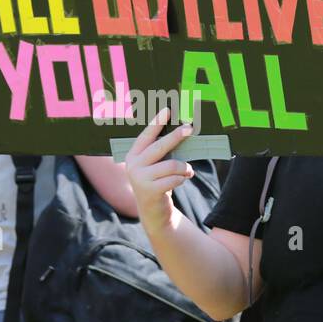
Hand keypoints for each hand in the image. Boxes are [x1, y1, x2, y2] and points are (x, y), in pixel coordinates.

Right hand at [125, 107, 193, 231]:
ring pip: (172, 165)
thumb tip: (181, 132)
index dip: (157, 122)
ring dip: (184, 167)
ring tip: (188, 170)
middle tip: (189, 128)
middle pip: (159, 146)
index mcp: (133, 155)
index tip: (167, 110)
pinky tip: (181, 180)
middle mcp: (133, 165)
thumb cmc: (157, 181)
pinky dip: (182, 178)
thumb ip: (162, 152)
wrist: (153, 211)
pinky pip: (174, 179)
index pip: (146, 135)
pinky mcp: (150, 191)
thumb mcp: (155, 165)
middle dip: (176, 136)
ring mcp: (140, 179)